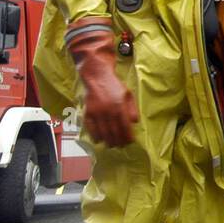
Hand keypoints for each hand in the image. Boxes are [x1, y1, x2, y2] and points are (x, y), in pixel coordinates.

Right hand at [68, 22, 138, 146]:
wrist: (97, 76)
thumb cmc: (115, 86)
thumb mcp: (128, 94)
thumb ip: (132, 109)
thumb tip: (135, 123)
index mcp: (120, 106)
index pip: (125, 127)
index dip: (128, 136)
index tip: (130, 142)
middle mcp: (108, 111)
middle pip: (114, 132)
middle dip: (118, 141)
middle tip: (121, 146)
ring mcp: (97, 112)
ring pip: (103, 132)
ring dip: (108, 141)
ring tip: (111, 145)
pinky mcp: (88, 112)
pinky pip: (91, 128)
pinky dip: (94, 136)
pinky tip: (98, 140)